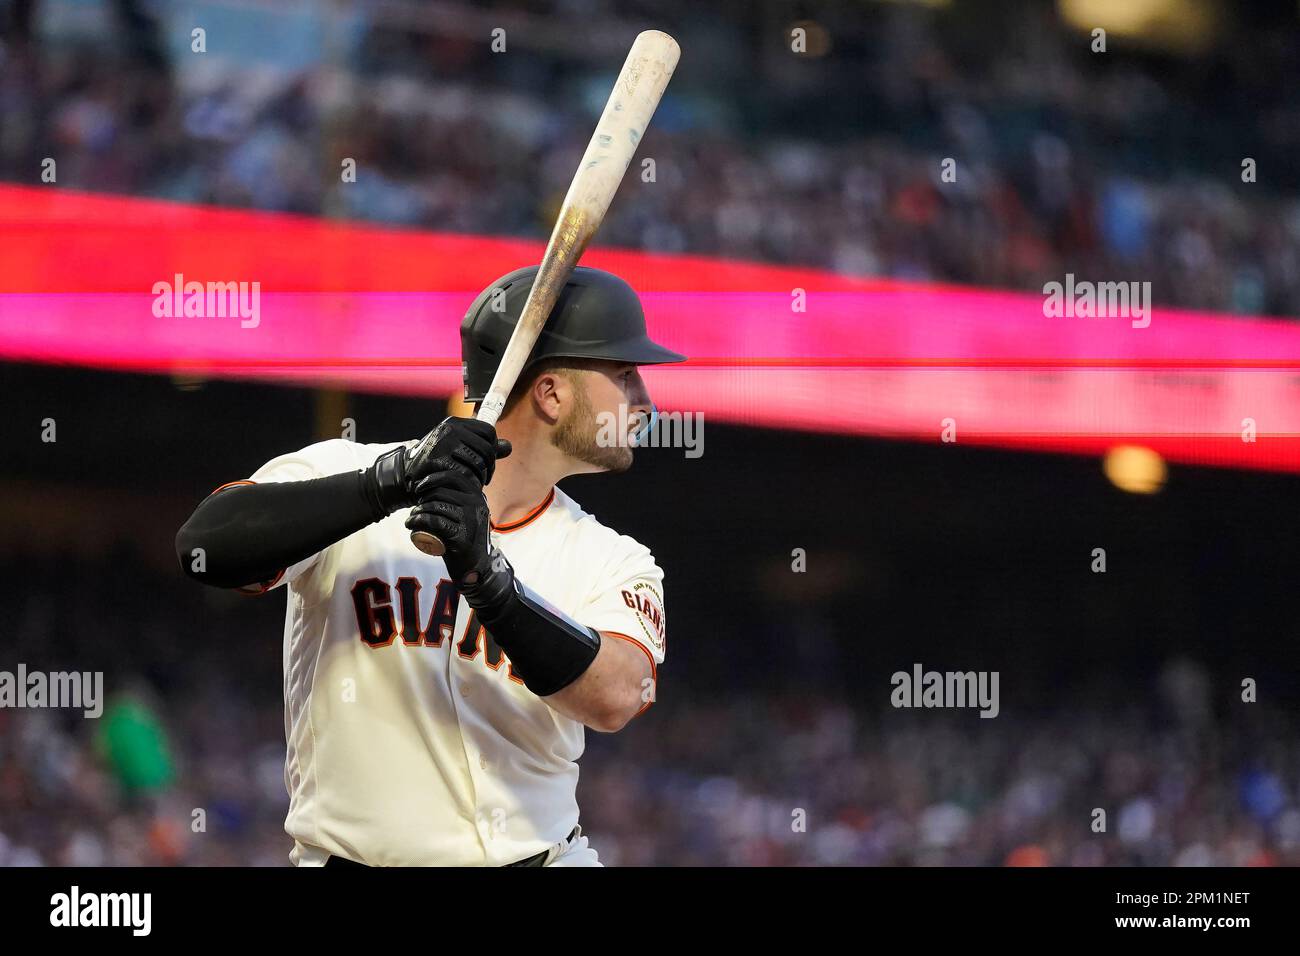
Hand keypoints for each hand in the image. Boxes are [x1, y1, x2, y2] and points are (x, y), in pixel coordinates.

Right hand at [362, 417, 510, 518]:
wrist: (404, 476)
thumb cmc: (434, 463)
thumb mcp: (457, 448)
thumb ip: (482, 446)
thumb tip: (508, 447)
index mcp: (454, 424)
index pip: (488, 432)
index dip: (494, 449)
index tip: (489, 461)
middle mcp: (449, 430)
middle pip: (487, 449)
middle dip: (489, 467)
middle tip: (485, 478)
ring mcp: (443, 445)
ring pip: (479, 463)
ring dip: (480, 478)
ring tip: (472, 483)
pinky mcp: (439, 462)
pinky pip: (466, 475)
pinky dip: (468, 484)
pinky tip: (462, 487)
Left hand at [404, 469, 494, 584]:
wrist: (474, 568)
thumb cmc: (464, 538)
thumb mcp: (465, 514)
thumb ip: (456, 498)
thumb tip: (430, 483)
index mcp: (478, 496)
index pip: (453, 476)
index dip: (432, 478)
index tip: (418, 487)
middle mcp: (477, 505)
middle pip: (440, 492)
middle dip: (421, 499)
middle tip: (415, 510)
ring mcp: (470, 520)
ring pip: (435, 506)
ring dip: (417, 512)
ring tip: (411, 519)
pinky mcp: (461, 536)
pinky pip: (434, 521)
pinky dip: (418, 521)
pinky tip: (411, 525)